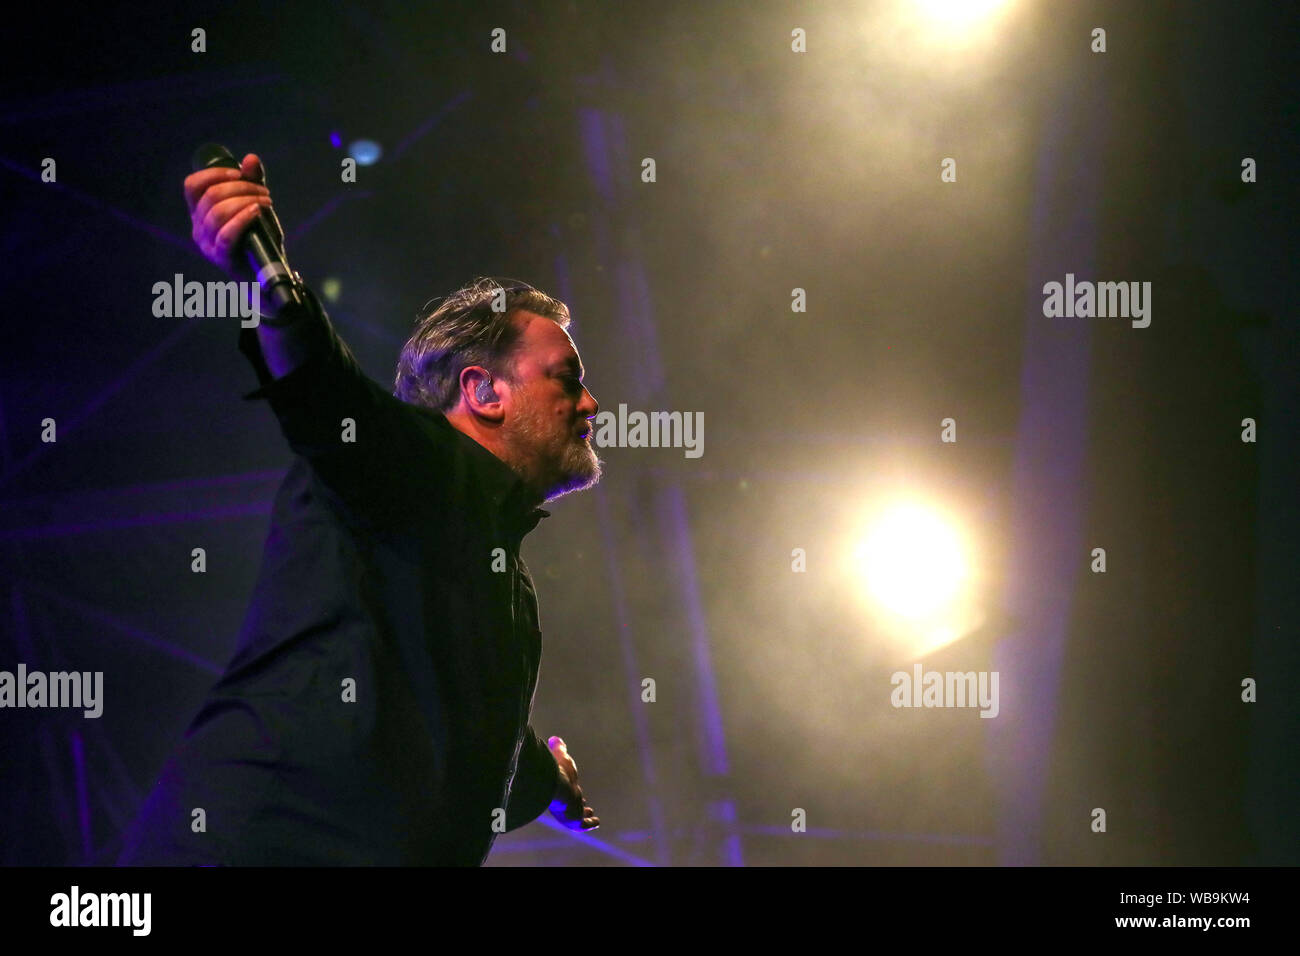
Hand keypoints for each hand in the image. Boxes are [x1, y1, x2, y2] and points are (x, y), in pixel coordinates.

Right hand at [183, 152, 280, 272]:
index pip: (193, 185)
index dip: (214, 174)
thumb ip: (251, 182)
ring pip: (218, 213)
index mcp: (200, 211)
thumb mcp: (256, 205)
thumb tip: (250, 158)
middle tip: (264, 192)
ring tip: (266, 202)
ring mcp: (207, 243)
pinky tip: (256, 212)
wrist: (267, 272)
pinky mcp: (220, 258)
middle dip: (241, 188)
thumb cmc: (258, 237)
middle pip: (210, 196)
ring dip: (245, 201)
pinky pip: (226, 235)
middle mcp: (198, 226)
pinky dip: (242, 219)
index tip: (239, 173)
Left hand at [547, 736, 598, 830]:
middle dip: (579, 806)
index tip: (577, 793)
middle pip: (572, 806)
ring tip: (591, 815)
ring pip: (577, 817)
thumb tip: (554, 739)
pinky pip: (583, 825)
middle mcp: (563, 803)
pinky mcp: (574, 820)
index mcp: (559, 790)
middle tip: (586, 807)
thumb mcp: (560, 757)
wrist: (554, 785)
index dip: (572, 793)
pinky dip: (590, 824)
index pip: (566, 793)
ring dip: (585, 816)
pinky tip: (596, 822)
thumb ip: (559, 749)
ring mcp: (568, 812)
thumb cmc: (557, 771)